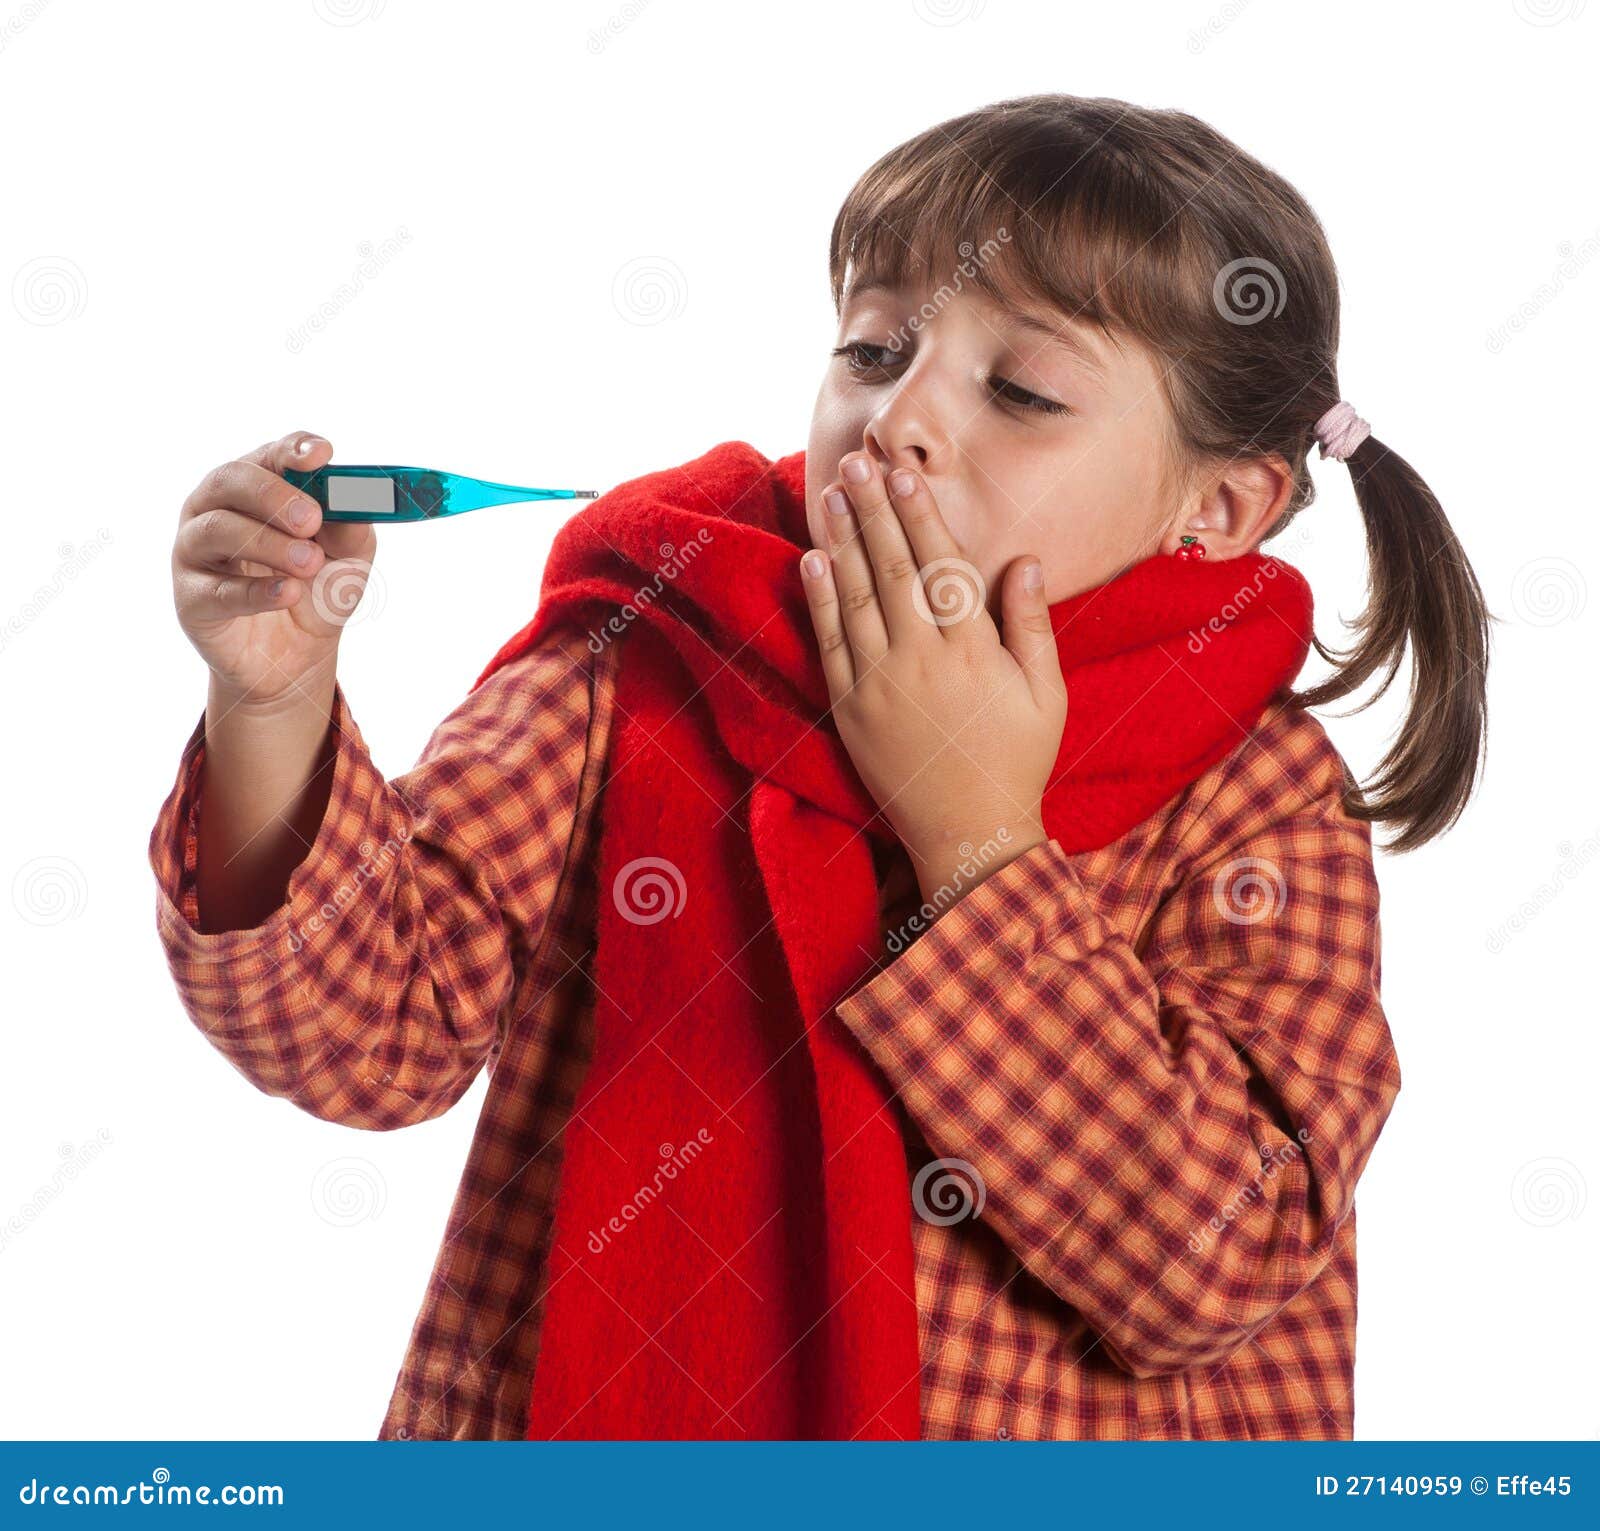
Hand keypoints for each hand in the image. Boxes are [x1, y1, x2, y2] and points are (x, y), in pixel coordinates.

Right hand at [171, 430, 377, 709]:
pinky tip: (287, 593)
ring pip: (218, 528)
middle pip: (231, 480)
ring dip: (268, 543)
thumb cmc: (318, 590)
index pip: (271, 454)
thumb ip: (352, 527)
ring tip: (310, 563)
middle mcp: (217, 507)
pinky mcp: (191, 598)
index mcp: (259, 486)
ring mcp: (197, 550)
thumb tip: (356, 501)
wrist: (297, 656)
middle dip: (275, 495)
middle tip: (312, 520)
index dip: (293, 449)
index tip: (322, 455)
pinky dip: (256, 590)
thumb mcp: (350, 558)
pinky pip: (218, 590)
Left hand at [799, 451, 1067, 897]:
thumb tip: (1024, 562)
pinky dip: (820, 599)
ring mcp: (879, 684)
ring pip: (856, 596)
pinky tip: (813, 559)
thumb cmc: (1015, 762)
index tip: (905, 474)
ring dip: (842, 539)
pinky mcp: (850, 709)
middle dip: (873, 510)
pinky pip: (830, 643)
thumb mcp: (1046, 696)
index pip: (942, 566)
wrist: (967, 834)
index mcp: (973, 652)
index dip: (920, 515)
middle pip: (893, 568)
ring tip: (831, 492)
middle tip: (857, 461)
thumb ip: (1032, 626)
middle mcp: (920, 660)